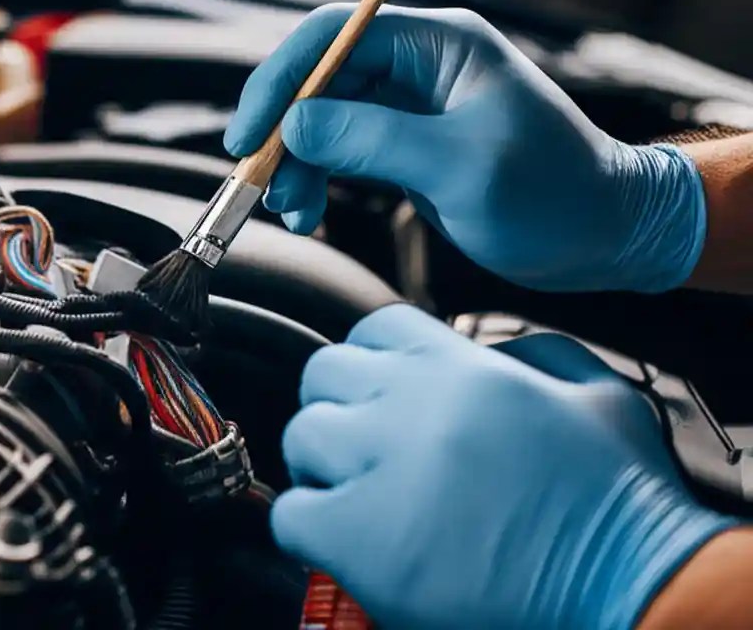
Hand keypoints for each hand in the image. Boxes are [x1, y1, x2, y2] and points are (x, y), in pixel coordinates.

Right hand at [224, 5, 706, 292]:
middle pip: (319, 78)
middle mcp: (420, 64)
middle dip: (282, 131)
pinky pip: (340, 148)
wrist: (603, 235)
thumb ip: (372, 140)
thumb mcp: (459, 168)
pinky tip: (310, 212)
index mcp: (440, 45)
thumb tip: (294, 127)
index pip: (334, 35)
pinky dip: (316, 178)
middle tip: (261, 184)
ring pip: (322, 117)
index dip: (281, 80)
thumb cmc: (552, 196)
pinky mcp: (406, 144)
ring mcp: (411, 104)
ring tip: (293, 211)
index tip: (248, 135)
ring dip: (296, 163)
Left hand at [272, 304, 735, 629]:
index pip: (374, 330)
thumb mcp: (599, 395)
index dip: (372, 363)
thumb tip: (490, 351)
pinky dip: (305, 529)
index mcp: (461, 368)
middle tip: (359, 448)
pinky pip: (290, 514)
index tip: (381, 396)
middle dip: (336, 407)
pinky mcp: (355, 537)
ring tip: (351, 498)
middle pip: (322, 375)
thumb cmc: (621, 504)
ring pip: (299, 438)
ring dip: (319, 467)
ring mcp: (377, 468)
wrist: (631, 590)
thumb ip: (539, 354)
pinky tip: (340, 543)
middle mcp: (410, 405)